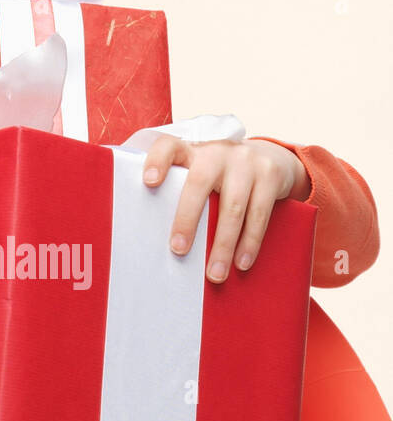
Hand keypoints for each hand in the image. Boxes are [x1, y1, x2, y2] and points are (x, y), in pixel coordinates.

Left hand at [141, 138, 307, 282]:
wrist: (271, 157)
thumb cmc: (220, 172)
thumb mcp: (199, 168)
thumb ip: (178, 185)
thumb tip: (149, 231)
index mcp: (192, 149)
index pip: (168, 147)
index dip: (157, 161)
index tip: (148, 182)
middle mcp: (217, 151)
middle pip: (198, 183)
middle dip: (187, 219)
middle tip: (178, 250)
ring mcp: (246, 162)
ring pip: (232, 206)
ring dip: (223, 244)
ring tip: (215, 273)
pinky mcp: (270, 175)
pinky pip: (259, 214)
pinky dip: (250, 242)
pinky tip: (241, 262)